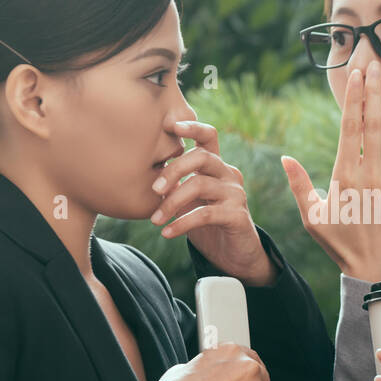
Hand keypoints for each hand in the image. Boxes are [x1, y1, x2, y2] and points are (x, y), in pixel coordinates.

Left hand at [150, 119, 276, 285]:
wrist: (234, 255)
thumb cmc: (207, 225)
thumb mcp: (187, 201)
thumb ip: (173, 186)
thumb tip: (142, 173)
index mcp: (215, 166)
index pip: (208, 136)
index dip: (191, 127)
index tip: (168, 125)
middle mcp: (228, 174)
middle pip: (201, 157)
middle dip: (173, 170)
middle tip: (153, 188)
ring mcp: (235, 193)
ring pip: (200, 185)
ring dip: (172, 202)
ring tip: (154, 220)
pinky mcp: (237, 215)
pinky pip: (205, 214)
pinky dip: (181, 223)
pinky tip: (167, 233)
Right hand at [282, 59, 380, 282]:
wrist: (379, 268)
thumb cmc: (342, 244)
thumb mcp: (313, 218)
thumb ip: (299, 186)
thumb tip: (286, 158)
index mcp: (346, 178)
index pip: (351, 128)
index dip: (354, 98)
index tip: (355, 76)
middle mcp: (372, 174)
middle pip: (375, 122)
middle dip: (375, 90)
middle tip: (375, 65)